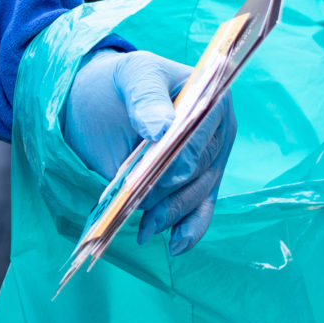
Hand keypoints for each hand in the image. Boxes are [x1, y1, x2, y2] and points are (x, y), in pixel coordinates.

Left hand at [63, 47, 236, 253]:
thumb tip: (159, 129)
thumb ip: (146, 98)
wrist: (103, 96)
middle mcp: (220, 134)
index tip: (146, 176)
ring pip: (197, 195)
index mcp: (213, 101)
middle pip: (198, 171)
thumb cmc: (120, 82)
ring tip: (144, 230)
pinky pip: (201, 209)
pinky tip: (175, 246)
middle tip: (135, 202)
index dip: (174, 162)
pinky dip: (189, 228)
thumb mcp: (130, 76)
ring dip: (171, 214)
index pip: (198, 140)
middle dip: (167, 191)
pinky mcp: (198, 181)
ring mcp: (211, 160)